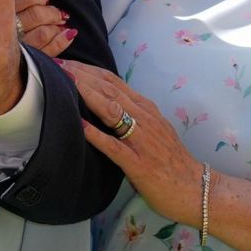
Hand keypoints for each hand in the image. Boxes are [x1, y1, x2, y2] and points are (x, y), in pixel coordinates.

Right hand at [1, 0, 77, 56]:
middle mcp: (7, 27)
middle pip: (36, 14)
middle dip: (50, 11)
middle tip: (56, 11)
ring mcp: (17, 45)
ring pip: (43, 32)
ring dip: (56, 25)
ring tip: (61, 21)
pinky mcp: (24, 61)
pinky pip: (47, 51)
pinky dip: (60, 42)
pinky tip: (67, 35)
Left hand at [59, 60, 204, 225]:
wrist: (194, 188)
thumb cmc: (170, 161)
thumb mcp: (152, 129)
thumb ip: (132, 114)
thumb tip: (103, 102)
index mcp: (145, 109)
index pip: (113, 82)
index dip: (88, 70)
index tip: (65, 61)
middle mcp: (144, 118)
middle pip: (108, 90)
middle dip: (81, 75)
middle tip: (56, 64)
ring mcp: (141, 140)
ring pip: (111, 109)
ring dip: (86, 93)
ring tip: (64, 82)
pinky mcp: (138, 163)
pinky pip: (114, 146)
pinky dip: (96, 134)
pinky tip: (80, 126)